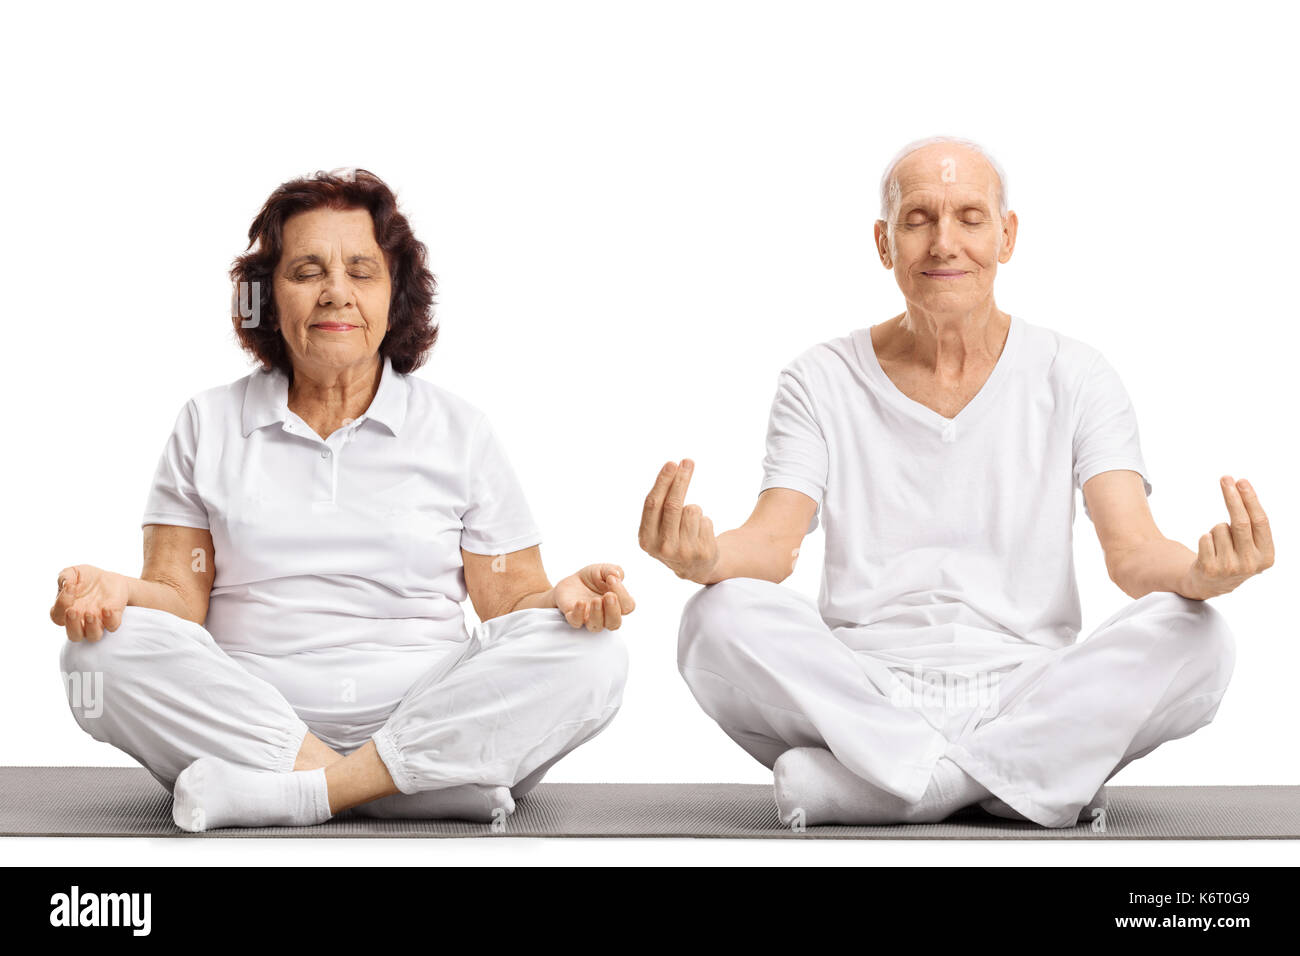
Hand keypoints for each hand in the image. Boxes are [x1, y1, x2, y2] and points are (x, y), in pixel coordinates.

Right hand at [50, 565, 129, 641]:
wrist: (111, 578)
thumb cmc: (87, 578)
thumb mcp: (74, 572)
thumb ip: (65, 576)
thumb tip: (66, 584)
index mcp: (66, 611)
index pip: (57, 616)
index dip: (60, 605)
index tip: (70, 588)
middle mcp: (81, 620)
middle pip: (74, 635)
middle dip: (72, 625)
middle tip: (74, 611)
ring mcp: (98, 621)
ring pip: (93, 636)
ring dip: (91, 627)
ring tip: (91, 613)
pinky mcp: (113, 618)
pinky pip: (112, 626)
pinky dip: (110, 620)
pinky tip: (107, 608)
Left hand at [554, 564, 635, 631]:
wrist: (572, 580)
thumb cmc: (592, 578)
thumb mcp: (604, 569)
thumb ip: (613, 570)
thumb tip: (617, 575)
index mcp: (617, 604)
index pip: (627, 606)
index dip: (622, 594)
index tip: (612, 579)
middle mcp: (605, 615)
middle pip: (614, 623)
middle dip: (613, 610)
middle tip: (609, 595)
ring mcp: (589, 617)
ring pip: (596, 626)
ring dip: (597, 614)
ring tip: (595, 600)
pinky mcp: (573, 617)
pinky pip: (576, 622)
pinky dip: (578, 614)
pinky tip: (580, 602)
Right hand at [639, 459, 718, 583]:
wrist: (696, 567)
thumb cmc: (674, 537)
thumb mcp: (659, 527)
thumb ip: (660, 504)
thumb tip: (673, 468)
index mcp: (646, 539)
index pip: (653, 504)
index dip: (662, 482)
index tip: (672, 464)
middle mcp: (663, 548)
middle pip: (672, 505)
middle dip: (681, 480)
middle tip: (687, 462)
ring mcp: (684, 552)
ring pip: (692, 510)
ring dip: (694, 509)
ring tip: (691, 523)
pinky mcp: (703, 552)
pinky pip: (706, 520)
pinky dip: (704, 520)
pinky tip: (700, 534)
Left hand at [1177, 476, 1274, 599]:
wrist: (1211, 583)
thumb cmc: (1234, 556)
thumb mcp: (1251, 545)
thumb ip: (1251, 524)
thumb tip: (1240, 486)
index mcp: (1267, 556)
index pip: (1260, 521)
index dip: (1251, 499)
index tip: (1241, 481)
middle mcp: (1251, 563)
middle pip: (1240, 522)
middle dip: (1232, 497)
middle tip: (1225, 478)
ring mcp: (1230, 567)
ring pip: (1219, 528)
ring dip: (1216, 529)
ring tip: (1219, 544)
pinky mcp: (1209, 568)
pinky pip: (1205, 537)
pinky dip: (1205, 538)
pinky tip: (1208, 551)